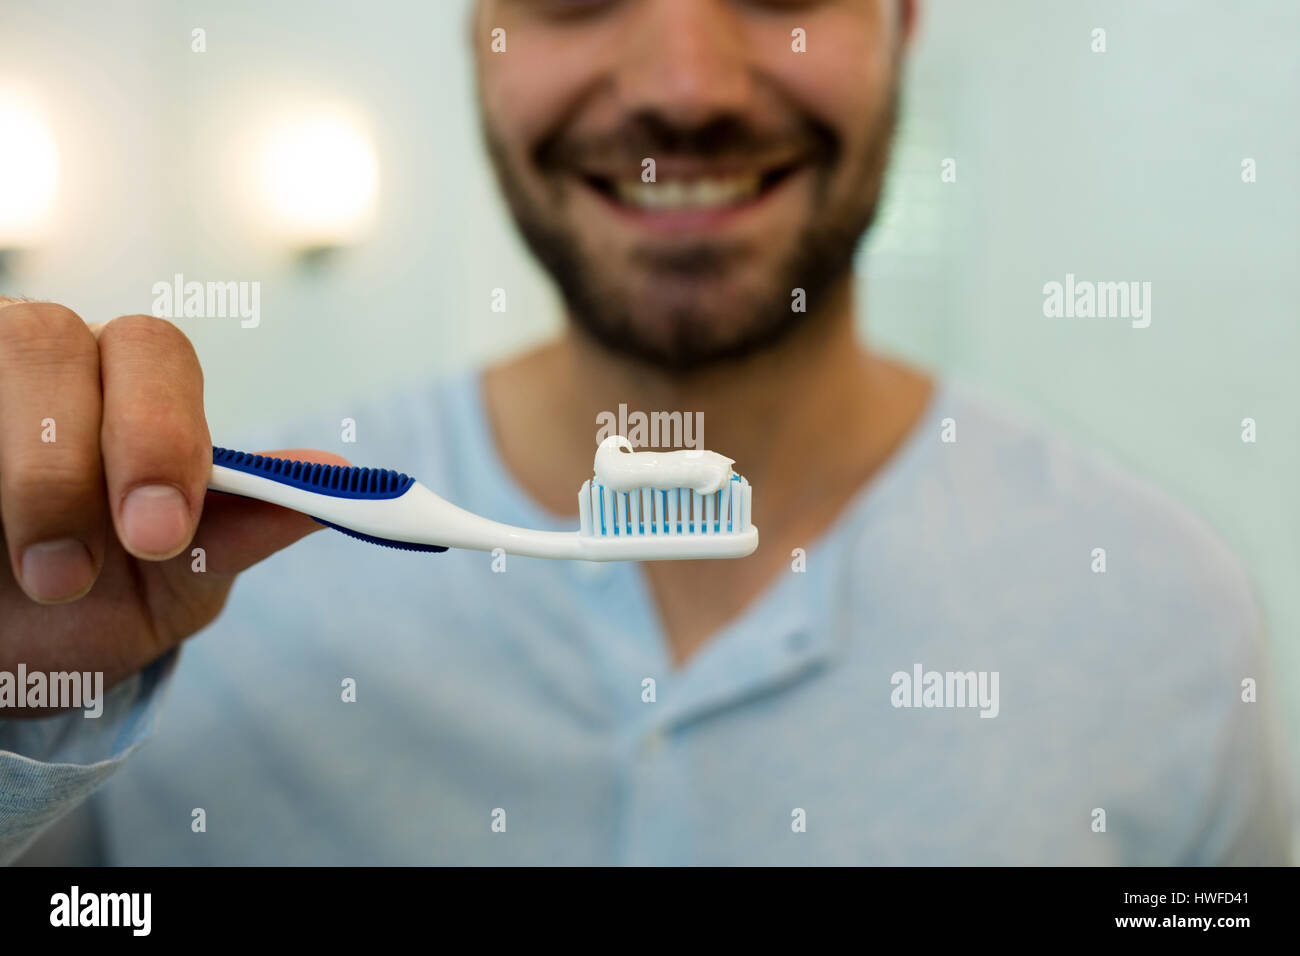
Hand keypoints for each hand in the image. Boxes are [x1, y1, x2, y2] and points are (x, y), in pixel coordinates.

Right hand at [0, 299, 343, 707]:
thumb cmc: (90, 606)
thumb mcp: (170, 587)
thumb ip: (239, 530)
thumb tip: (332, 475)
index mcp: (126, 385)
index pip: (153, 351)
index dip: (158, 431)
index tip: (161, 536)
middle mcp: (41, 361)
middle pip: (47, 340)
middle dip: (61, 461)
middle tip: (72, 573)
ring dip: (16, 477)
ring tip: (33, 580)